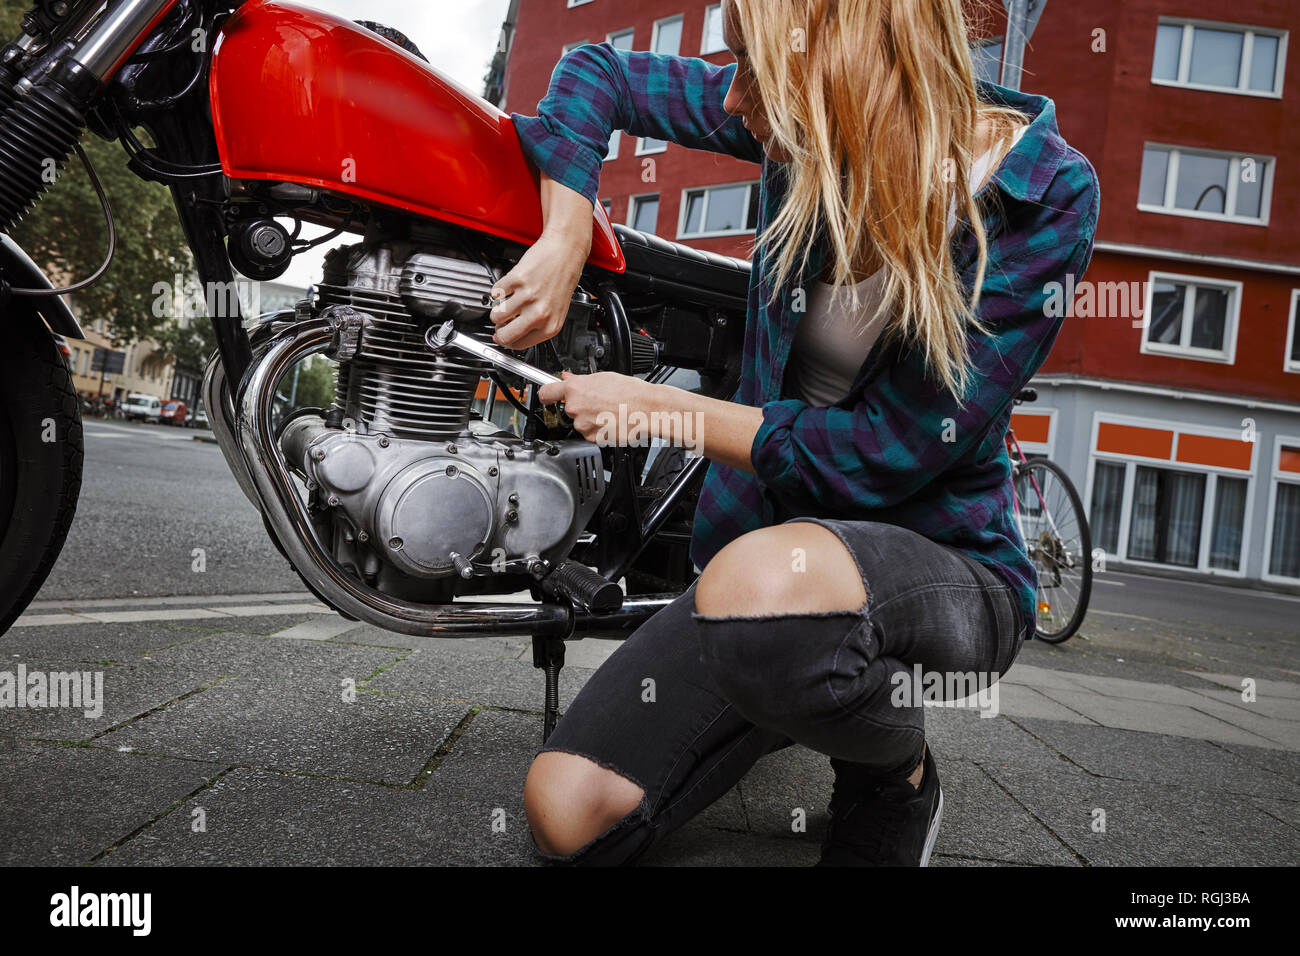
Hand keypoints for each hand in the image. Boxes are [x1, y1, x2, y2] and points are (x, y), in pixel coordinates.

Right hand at [488, 232, 588, 349]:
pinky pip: (496, 293)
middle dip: (498, 330)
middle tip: (501, 322)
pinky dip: (499, 290)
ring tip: (509, 300)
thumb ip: (536, 326)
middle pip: (504, 335)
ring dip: (497, 308)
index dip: (507, 341)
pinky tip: (512, 286)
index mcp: (550, 327)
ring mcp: (527, 298)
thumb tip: (509, 335)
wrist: (565, 251)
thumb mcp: (556, 311)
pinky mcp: (516, 281)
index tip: (502, 336)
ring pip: (496, 315)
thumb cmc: (562, 278)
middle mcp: (539, 314)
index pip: (518, 345)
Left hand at [537, 371, 658, 444]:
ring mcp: (582, 424)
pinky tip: (610, 420)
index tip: (547, 396)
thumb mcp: (603, 377)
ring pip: (579, 422)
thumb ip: (581, 380)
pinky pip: (589, 433)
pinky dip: (598, 429)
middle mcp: (575, 407)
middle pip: (568, 408)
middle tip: (597, 401)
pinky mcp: (592, 438)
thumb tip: (568, 378)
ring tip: (608, 411)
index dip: (546, 394)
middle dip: (580, 406)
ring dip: (590, 418)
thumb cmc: (630, 392)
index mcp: (575, 389)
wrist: (646, 410)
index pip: (546, 393)